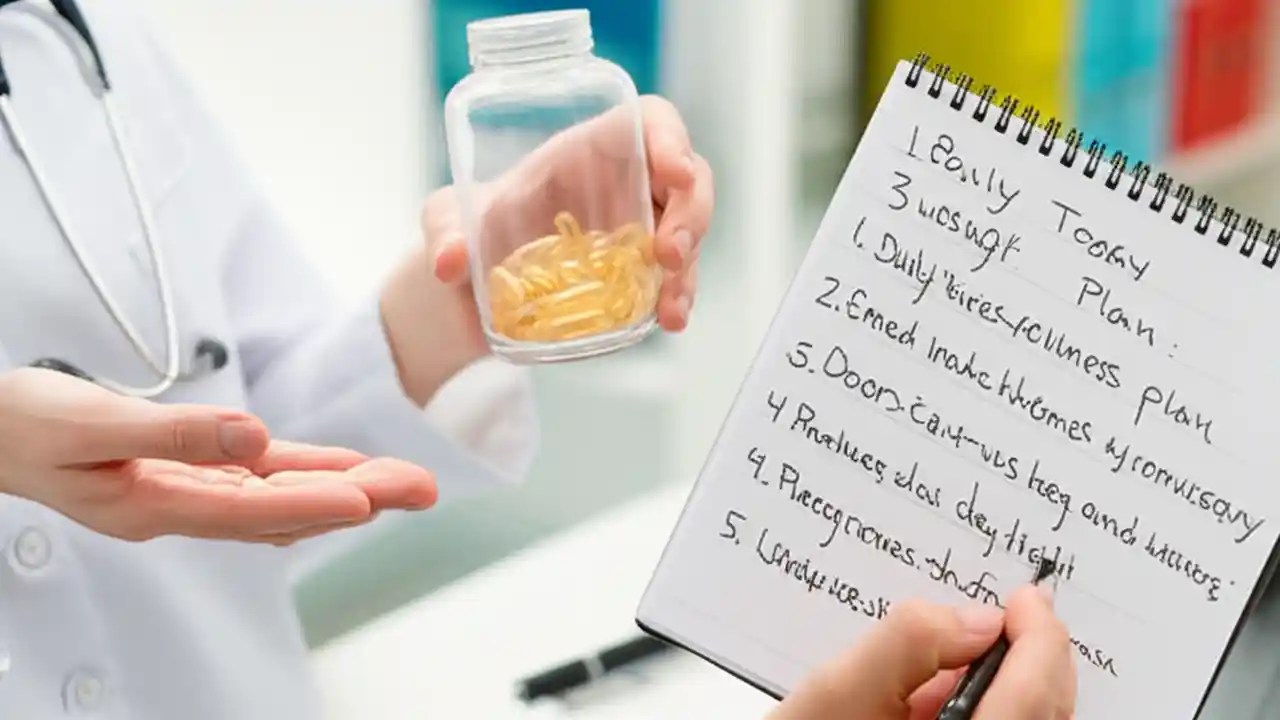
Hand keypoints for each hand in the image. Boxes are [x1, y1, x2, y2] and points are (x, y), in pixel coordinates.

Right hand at [0, 368, 436, 544]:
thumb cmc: (25, 425)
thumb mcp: (91, 422)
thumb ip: (173, 431)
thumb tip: (252, 434)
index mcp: (151, 504)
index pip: (248, 509)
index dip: (312, 502)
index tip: (370, 498)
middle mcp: (179, 507)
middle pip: (284, 507)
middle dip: (357, 497)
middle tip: (423, 490)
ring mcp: (187, 493)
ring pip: (280, 494)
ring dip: (344, 485)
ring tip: (405, 479)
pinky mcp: (188, 472)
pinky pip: (259, 478)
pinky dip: (304, 472)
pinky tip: (342, 469)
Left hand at [381, 95, 713, 403]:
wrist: (467, 295)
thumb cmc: (467, 232)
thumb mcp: (445, 222)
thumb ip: (444, 230)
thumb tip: (449, 261)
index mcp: (585, 153)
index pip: (646, 123)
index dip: (670, 139)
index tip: (675, 171)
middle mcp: (621, 187)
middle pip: (687, 181)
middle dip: (691, 214)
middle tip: (669, 254)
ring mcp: (637, 233)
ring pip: (689, 234)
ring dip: (689, 269)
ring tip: (671, 308)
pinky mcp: (637, 278)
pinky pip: (674, 281)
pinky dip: (679, 299)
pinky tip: (671, 321)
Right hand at [769, 587, 1075, 719]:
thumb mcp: (839, 691)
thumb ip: (909, 643)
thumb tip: (978, 620)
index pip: (1029, 700)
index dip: (1039, 642)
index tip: (1026, 599)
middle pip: (1044, 717)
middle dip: (1037, 659)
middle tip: (1019, 614)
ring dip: (1019, 687)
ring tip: (968, 657)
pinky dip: (998, 712)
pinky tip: (950, 695)